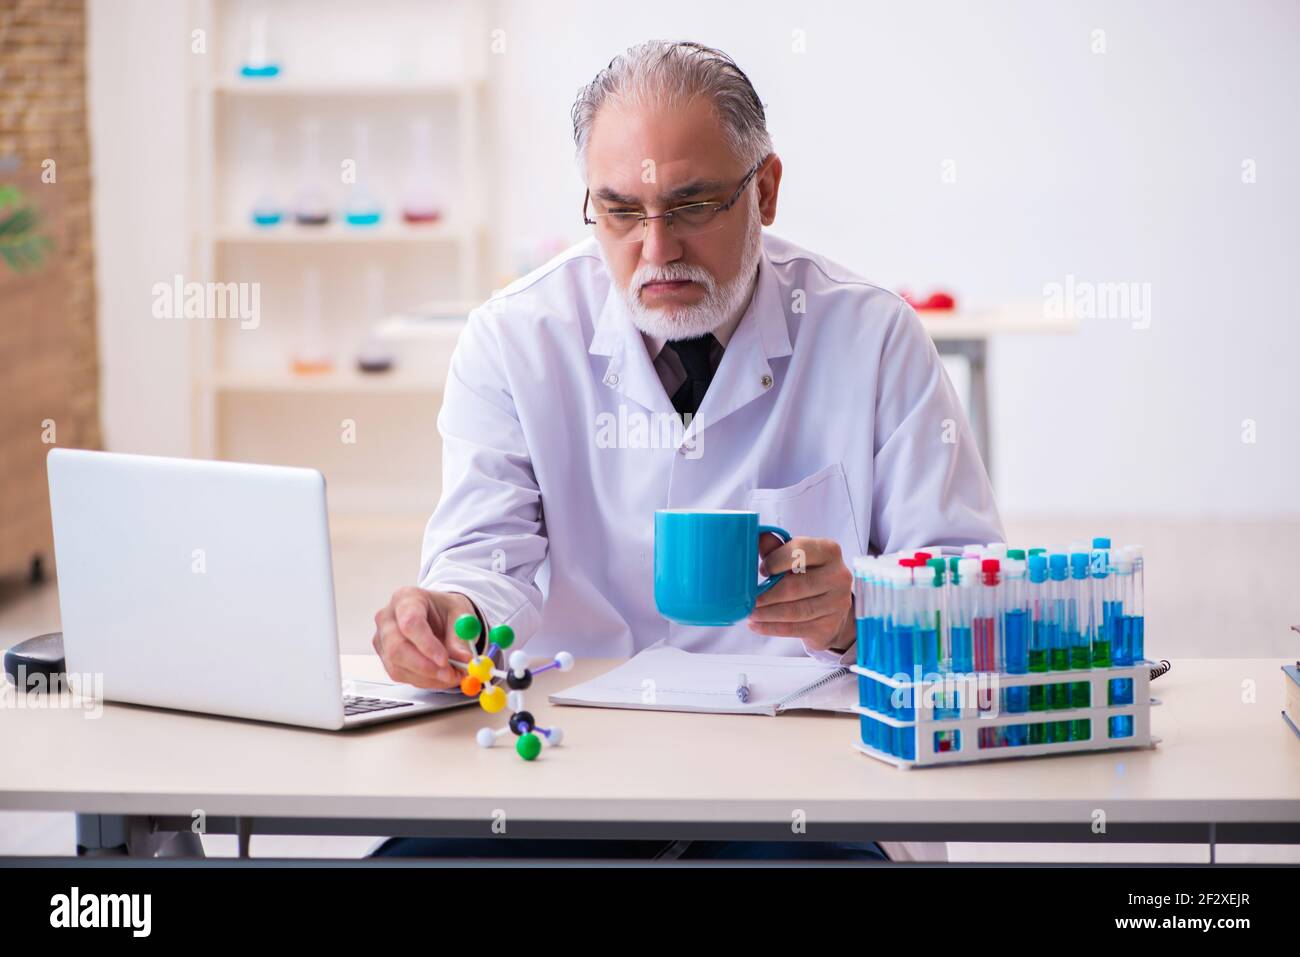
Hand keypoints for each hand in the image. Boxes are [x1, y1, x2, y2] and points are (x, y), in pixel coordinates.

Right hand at [372, 587, 477, 688]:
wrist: (435, 615)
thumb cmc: (444, 610)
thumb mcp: (460, 615)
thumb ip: (460, 637)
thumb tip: (464, 659)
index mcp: (406, 598)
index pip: (410, 623)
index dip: (427, 644)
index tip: (445, 660)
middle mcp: (388, 618)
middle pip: (397, 648)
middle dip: (426, 667)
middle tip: (451, 675)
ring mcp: (382, 639)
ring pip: (398, 666)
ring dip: (429, 677)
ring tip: (453, 674)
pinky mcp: (385, 657)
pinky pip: (401, 675)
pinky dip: (424, 681)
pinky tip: (440, 675)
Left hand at [747, 536, 853, 654]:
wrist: (831, 606)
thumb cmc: (808, 575)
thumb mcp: (795, 557)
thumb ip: (777, 548)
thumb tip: (758, 536)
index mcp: (829, 551)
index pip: (800, 551)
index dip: (776, 560)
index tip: (762, 569)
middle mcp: (838, 576)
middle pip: (795, 587)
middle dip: (767, 594)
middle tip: (748, 599)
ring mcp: (837, 603)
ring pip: (794, 611)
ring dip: (767, 614)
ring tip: (750, 613)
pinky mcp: (830, 625)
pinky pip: (795, 629)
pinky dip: (771, 628)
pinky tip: (756, 625)